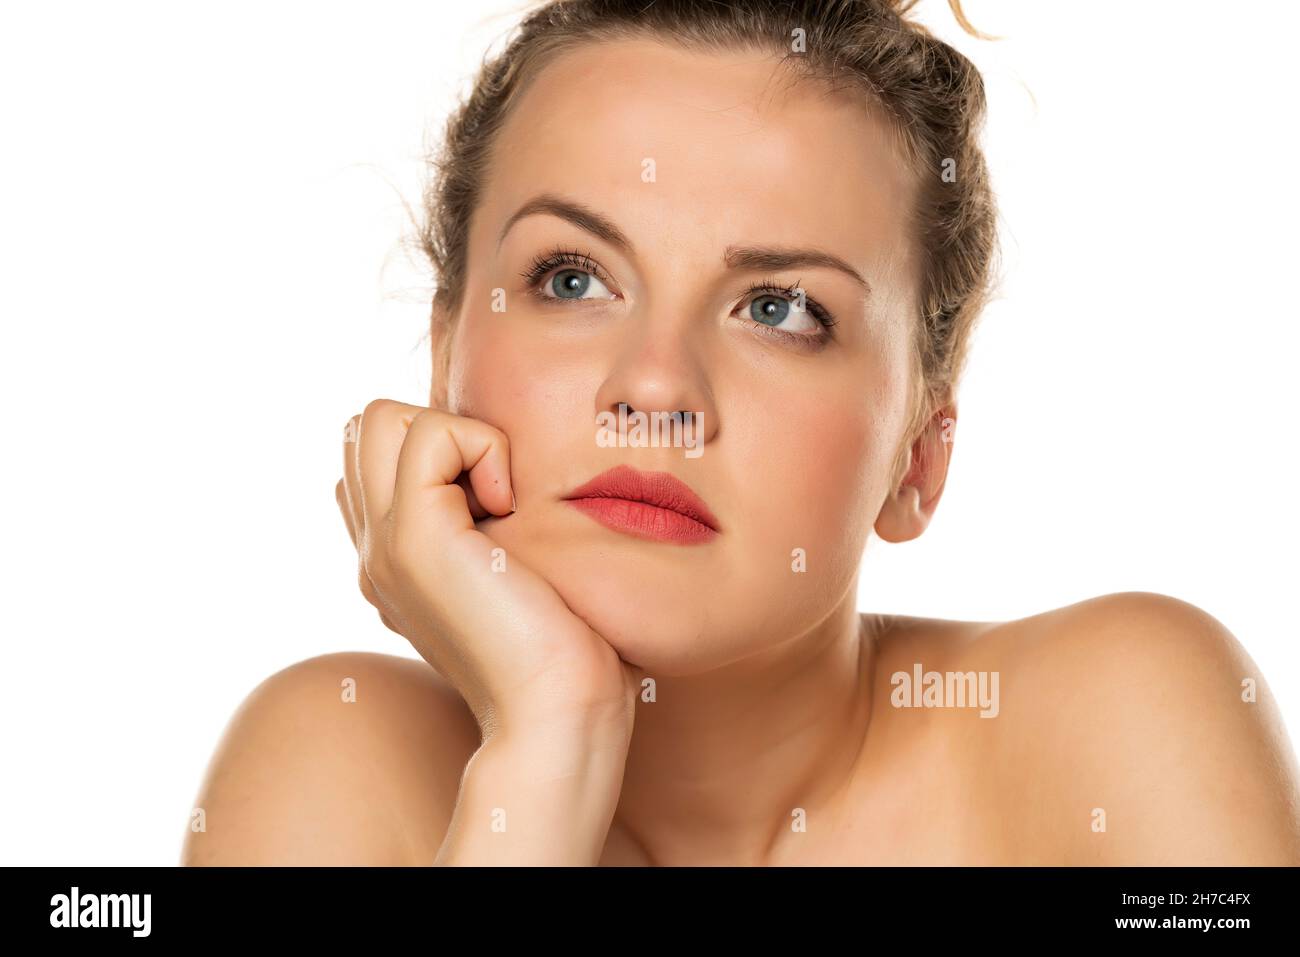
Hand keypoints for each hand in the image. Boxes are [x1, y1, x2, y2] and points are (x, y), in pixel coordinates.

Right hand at [336, 400, 637, 740]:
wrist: (559, 713)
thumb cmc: (568, 650)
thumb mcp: (522, 575)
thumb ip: (497, 532)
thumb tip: (518, 487)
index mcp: (393, 560)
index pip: (375, 460)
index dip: (439, 450)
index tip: (500, 498)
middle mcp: (374, 550)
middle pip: (366, 428)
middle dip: (439, 429)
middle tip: (496, 490)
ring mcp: (384, 544)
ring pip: (381, 417)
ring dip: (457, 433)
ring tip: (501, 498)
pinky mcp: (414, 538)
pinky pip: (431, 431)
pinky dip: (484, 445)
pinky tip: (511, 507)